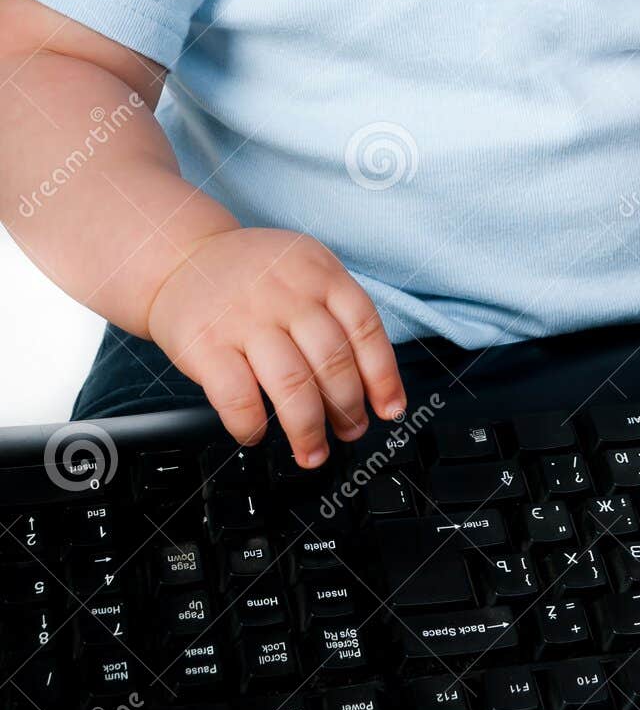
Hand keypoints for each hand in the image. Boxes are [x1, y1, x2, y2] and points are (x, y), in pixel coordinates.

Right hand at [146, 227, 405, 466]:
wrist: (179, 258)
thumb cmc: (249, 275)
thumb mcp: (303, 270)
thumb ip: (335, 313)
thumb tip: (370, 382)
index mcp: (318, 273)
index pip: (365, 328)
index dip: (383, 376)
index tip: (389, 409)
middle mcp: (285, 293)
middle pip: (333, 362)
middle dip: (348, 410)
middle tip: (349, 431)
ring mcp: (244, 318)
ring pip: (292, 385)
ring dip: (308, 430)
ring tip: (312, 451)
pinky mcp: (205, 344)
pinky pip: (238, 398)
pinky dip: (252, 425)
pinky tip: (257, 433)